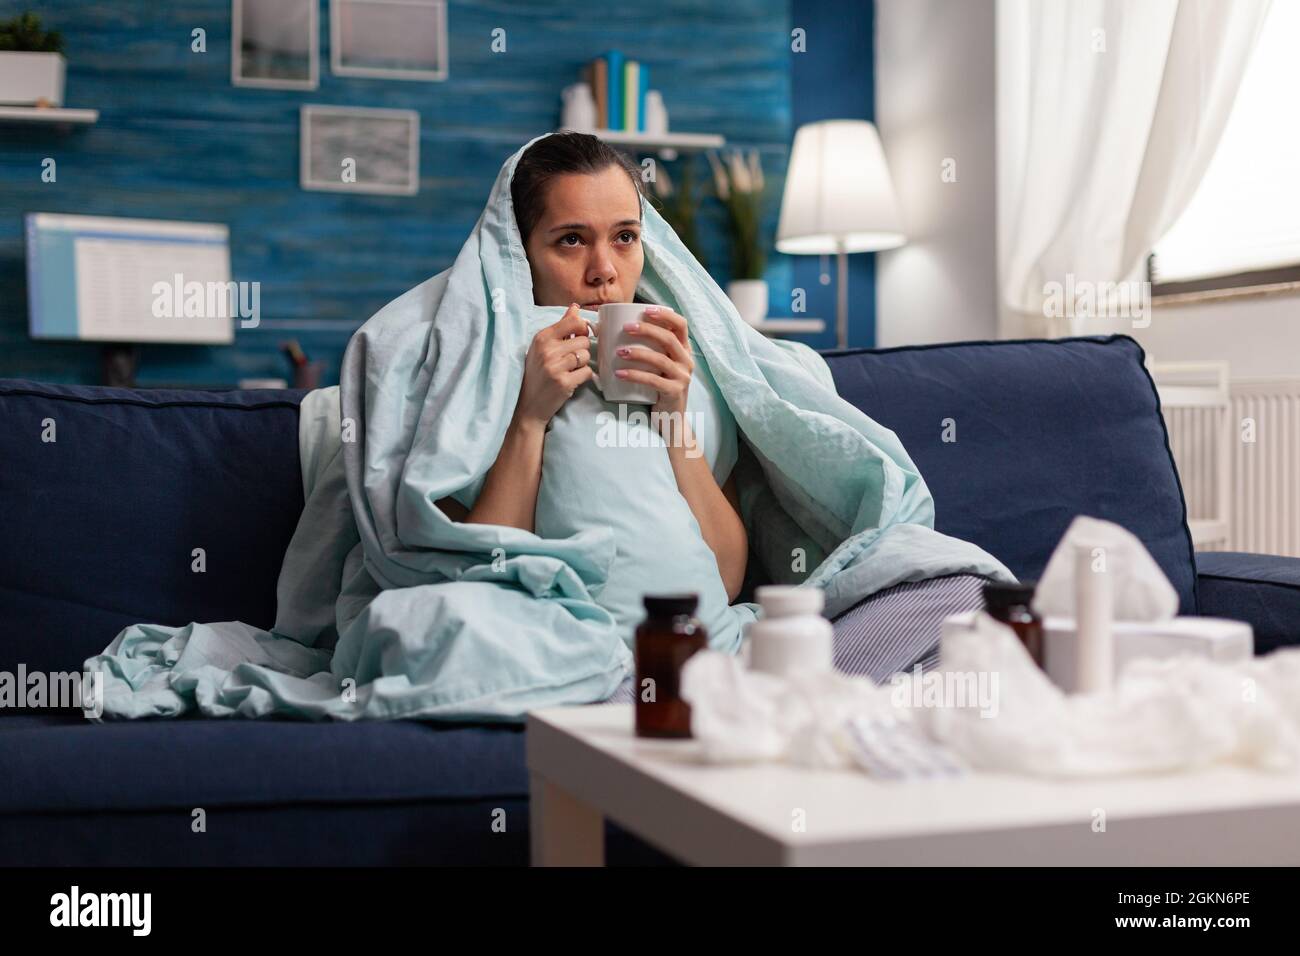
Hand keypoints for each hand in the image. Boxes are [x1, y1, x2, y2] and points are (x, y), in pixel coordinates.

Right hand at [516, 303, 592, 426]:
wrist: (528, 404)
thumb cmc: (536, 373)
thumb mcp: (542, 346)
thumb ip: (560, 326)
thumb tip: (575, 307)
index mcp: (542, 337)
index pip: (574, 322)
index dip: (582, 329)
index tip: (579, 337)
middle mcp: (547, 350)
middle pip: (584, 340)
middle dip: (582, 350)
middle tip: (571, 360)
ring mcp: (555, 367)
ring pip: (586, 355)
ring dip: (582, 364)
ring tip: (570, 370)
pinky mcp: (564, 383)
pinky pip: (587, 372)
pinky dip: (583, 377)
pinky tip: (572, 380)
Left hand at [615, 305, 693, 419]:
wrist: (671, 418)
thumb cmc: (657, 387)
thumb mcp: (657, 366)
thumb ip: (644, 348)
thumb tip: (603, 328)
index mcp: (684, 350)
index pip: (681, 325)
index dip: (665, 315)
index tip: (645, 309)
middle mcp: (686, 361)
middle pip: (669, 339)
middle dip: (647, 330)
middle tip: (625, 328)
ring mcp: (682, 377)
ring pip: (660, 359)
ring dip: (638, 353)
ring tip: (619, 351)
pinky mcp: (674, 392)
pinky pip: (653, 381)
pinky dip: (635, 375)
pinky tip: (619, 373)